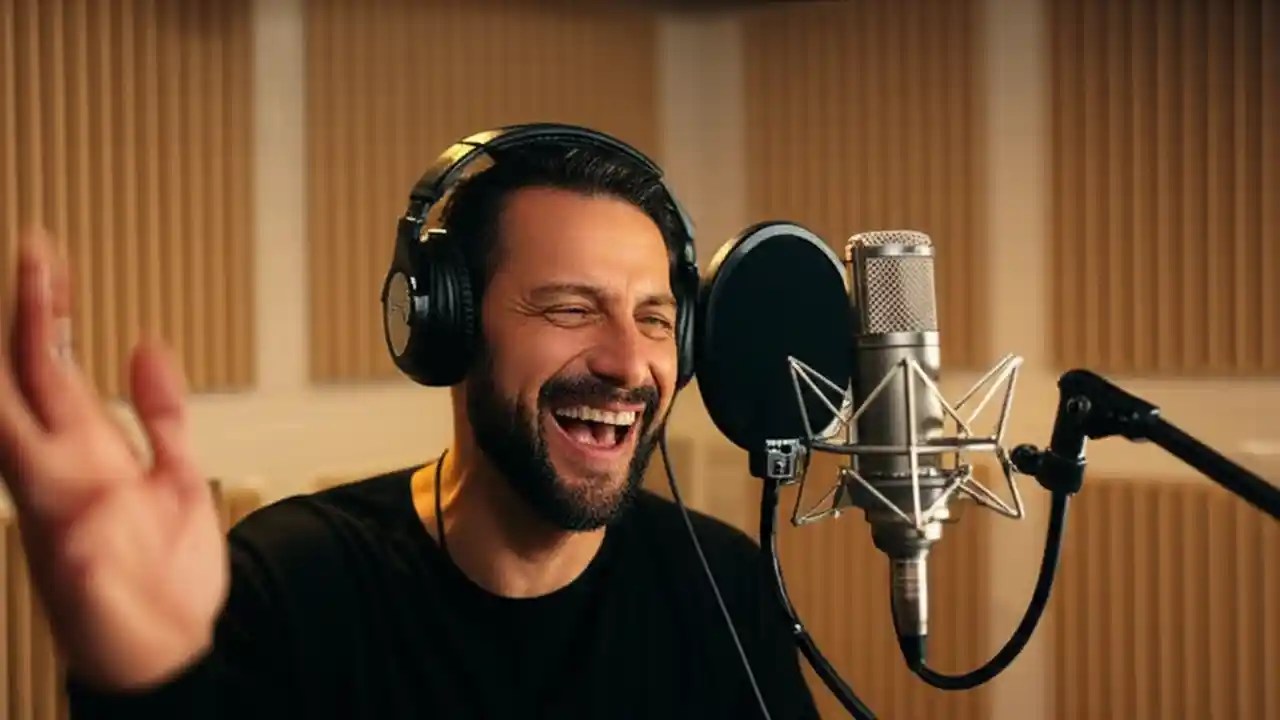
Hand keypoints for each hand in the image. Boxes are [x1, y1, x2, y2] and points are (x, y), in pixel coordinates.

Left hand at [0, 229, 228, 690]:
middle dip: (34, 307)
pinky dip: (155, 383)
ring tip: (62, 279)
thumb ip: (90, 554)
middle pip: (40, 372)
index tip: (24, 271)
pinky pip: (159, 421)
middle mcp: (75, 467)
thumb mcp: (99, 601)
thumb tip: (81, 508)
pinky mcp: (163, 484)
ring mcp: (115, 471)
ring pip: (80, 386)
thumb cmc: (123, 635)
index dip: (18, 329)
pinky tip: (149, 351)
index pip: (22, 389)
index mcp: (55, 485)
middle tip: (37, 247)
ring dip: (67, 332)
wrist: (170, 656)